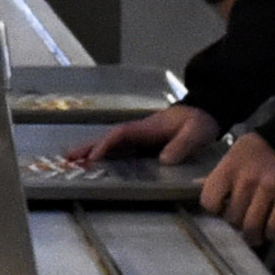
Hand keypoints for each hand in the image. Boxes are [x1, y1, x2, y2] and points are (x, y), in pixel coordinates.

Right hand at [69, 102, 216, 170]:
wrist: (205, 111)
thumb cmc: (199, 120)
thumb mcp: (196, 132)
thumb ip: (182, 144)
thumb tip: (164, 160)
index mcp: (148, 127)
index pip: (121, 134)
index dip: (106, 145)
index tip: (94, 157)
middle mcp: (140, 131)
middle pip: (109, 138)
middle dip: (89, 147)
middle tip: (69, 158)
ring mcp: (140, 136)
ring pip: (111, 144)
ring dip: (92, 151)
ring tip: (73, 162)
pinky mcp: (143, 143)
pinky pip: (120, 149)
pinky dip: (105, 154)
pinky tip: (96, 163)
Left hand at [201, 132, 274, 248]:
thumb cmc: (261, 151)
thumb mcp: (235, 156)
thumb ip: (220, 175)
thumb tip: (196, 186)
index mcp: (230, 167)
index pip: (210, 201)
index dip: (216, 210)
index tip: (223, 210)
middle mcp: (248, 178)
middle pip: (232, 218)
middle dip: (237, 224)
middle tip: (244, 223)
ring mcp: (271, 188)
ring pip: (252, 227)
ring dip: (254, 234)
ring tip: (257, 232)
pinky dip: (272, 233)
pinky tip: (272, 227)